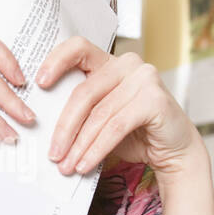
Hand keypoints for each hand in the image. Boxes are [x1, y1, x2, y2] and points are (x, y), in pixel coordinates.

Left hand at [38, 39, 204, 179]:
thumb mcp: (101, 117)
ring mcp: (144, 79)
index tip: (39, 83)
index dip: (55, 61)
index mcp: (110, 62)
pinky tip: (86, 165)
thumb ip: (81, 112)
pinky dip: (97, 149)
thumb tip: (45, 129)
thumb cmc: (135, 132)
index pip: (78, 48)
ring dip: (80, 145)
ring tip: (67, 166)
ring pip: (99, 114)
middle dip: (65, 128)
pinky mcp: (155, 100)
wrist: (174, 150)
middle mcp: (128, 64)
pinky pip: (116, 127)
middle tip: (53, 154)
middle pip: (84, 93)